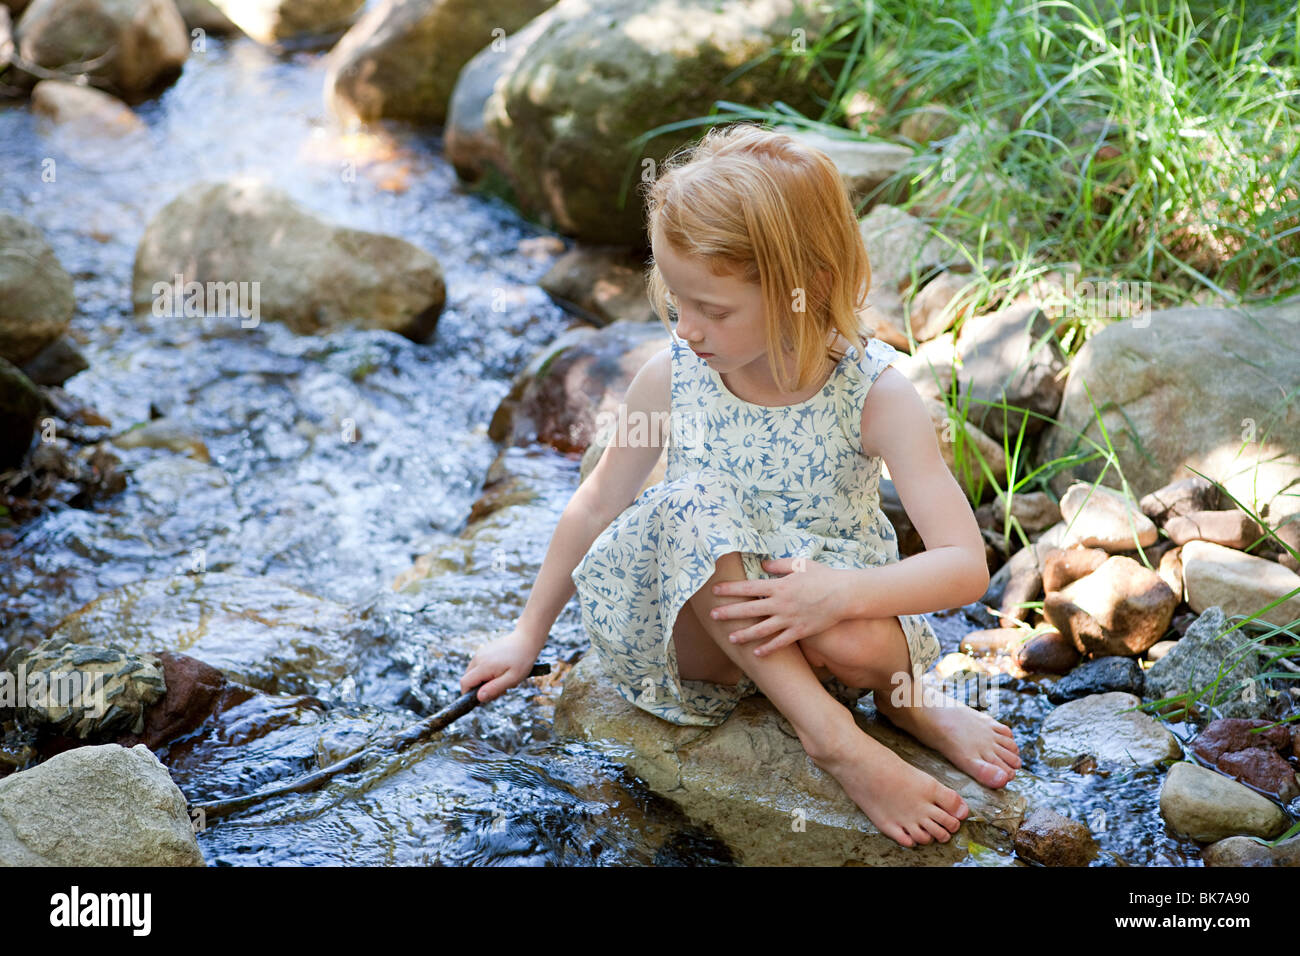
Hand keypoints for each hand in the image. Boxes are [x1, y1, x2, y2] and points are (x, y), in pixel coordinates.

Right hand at [458, 627, 540, 702]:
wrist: (526, 639)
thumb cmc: (522, 660)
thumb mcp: (512, 678)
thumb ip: (494, 688)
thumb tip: (479, 698)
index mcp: (483, 666)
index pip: (465, 683)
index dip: (469, 694)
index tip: (484, 699)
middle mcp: (478, 658)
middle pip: (468, 679)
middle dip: (480, 688)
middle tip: (500, 689)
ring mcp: (480, 653)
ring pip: (474, 674)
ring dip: (484, 681)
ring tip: (503, 679)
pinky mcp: (484, 651)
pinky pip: (479, 667)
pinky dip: (487, 673)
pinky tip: (502, 671)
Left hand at [709, 556, 850, 657]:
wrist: (845, 595)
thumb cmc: (823, 576)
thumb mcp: (800, 564)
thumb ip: (778, 565)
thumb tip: (762, 565)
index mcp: (779, 586)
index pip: (748, 588)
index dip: (730, 589)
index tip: (715, 590)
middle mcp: (781, 604)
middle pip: (749, 610)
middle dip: (729, 613)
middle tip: (713, 616)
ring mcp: (789, 620)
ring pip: (761, 630)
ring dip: (744, 635)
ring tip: (731, 638)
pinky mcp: (800, 631)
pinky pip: (780, 642)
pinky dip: (768, 648)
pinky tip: (756, 652)